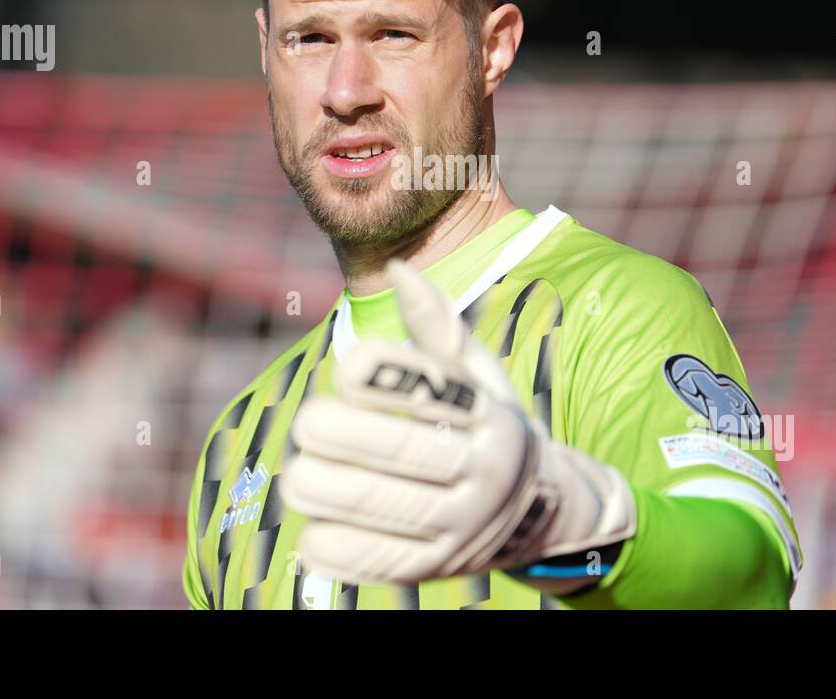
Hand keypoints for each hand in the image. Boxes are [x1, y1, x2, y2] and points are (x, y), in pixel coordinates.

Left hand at [280, 259, 636, 586]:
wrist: (538, 509)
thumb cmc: (484, 421)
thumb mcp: (476, 373)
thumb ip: (436, 325)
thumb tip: (399, 267)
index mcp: (490, 414)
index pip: (437, 392)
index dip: (389, 377)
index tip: (346, 363)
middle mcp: (485, 470)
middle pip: (407, 453)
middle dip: (347, 437)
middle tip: (305, 423)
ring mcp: (464, 524)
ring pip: (389, 510)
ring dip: (332, 493)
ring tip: (297, 478)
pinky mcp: (438, 566)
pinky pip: (382, 562)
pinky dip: (339, 549)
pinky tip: (311, 530)